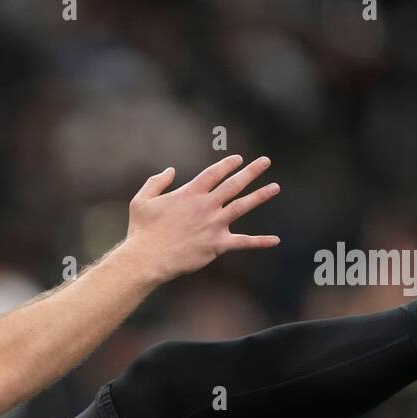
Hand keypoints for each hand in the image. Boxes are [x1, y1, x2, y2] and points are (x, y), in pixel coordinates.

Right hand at [121, 155, 279, 282]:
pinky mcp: (217, 245)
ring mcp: (214, 225)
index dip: (227, 164)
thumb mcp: (141, 200)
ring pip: (243, 206)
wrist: (147, 258)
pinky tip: (275, 240)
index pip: (214, 173)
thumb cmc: (142, 230)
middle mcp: (206, 205)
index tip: (238, 159)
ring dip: (260, 196)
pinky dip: (260, 242)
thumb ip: (156, 182)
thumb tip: (170, 170)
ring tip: (275, 187)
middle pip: (234, 184)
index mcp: (190, 193)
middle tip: (265, 161)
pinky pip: (243, 242)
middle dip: (251, 171)